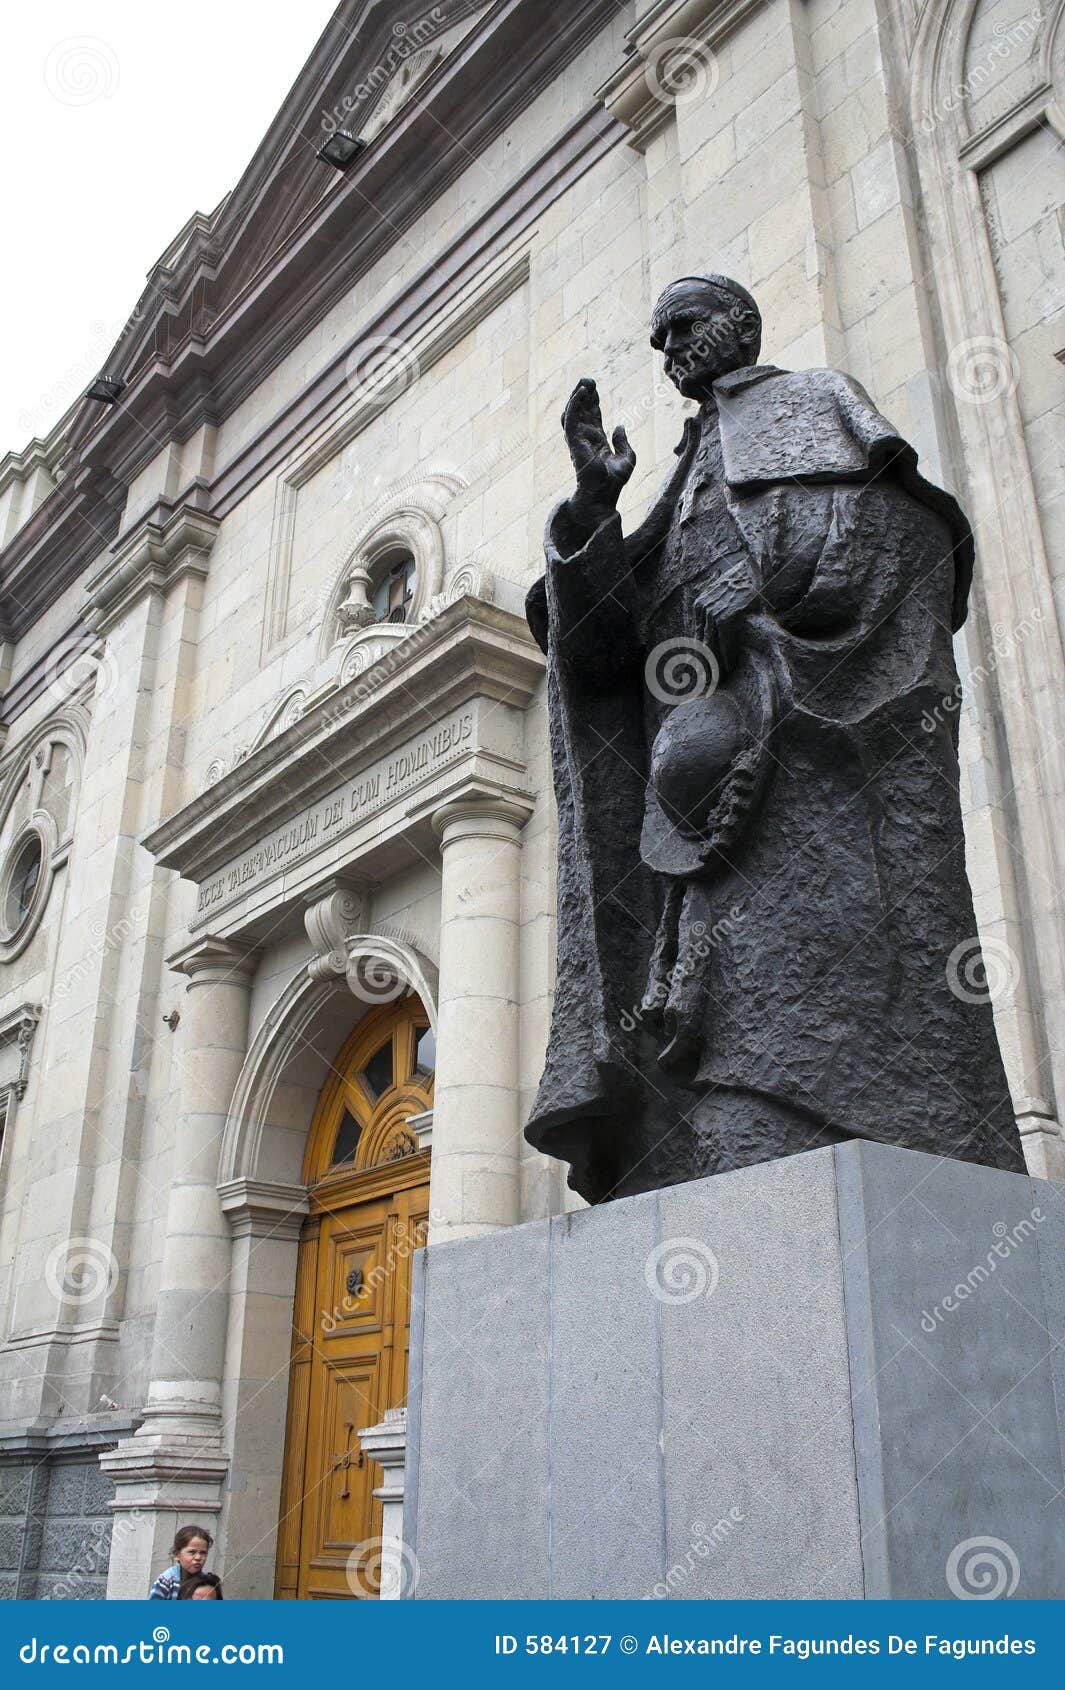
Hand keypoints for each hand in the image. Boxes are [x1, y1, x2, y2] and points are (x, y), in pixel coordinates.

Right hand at [561, 377, 635, 531]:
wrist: (604, 495)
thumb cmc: (615, 483)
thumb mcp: (628, 459)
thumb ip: (624, 441)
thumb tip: (620, 426)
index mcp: (597, 442)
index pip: (593, 417)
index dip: (593, 401)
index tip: (594, 387)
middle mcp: (585, 439)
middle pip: (582, 411)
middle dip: (584, 394)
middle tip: (588, 379)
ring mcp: (579, 440)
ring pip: (573, 413)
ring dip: (577, 397)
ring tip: (584, 383)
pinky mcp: (575, 441)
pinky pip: (572, 418)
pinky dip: (575, 404)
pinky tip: (582, 392)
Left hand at [693, 564, 758, 672]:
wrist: (753, 569)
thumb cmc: (742, 586)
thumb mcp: (725, 600)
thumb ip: (718, 617)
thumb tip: (715, 637)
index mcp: (699, 606)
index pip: (695, 637)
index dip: (696, 657)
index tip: (696, 673)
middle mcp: (702, 608)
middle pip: (700, 643)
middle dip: (701, 665)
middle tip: (702, 684)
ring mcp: (713, 611)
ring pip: (711, 644)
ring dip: (713, 664)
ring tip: (715, 681)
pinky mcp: (726, 614)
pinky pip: (724, 640)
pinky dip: (727, 654)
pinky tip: (728, 667)